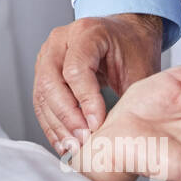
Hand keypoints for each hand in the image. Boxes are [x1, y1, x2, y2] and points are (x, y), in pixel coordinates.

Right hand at [32, 13, 163, 154]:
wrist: (125, 34)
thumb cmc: (133, 48)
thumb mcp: (139, 69)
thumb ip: (128, 98)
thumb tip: (118, 133)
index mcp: (86, 32)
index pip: (75, 69)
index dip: (85, 101)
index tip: (98, 124)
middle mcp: (60, 41)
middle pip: (50, 82)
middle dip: (67, 117)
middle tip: (83, 141)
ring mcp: (47, 55)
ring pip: (42, 95)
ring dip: (57, 125)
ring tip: (72, 148)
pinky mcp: (43, 71)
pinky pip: (41, 101)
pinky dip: (51, 124)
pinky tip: (62, 142)